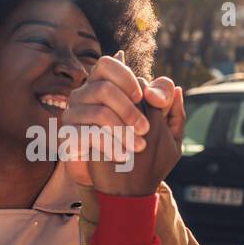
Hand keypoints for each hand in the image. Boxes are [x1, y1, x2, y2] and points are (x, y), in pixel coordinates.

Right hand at [63, 51, 184, 194]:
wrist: (113, 180)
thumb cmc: (137, 146)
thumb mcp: (160, 128)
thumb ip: (168, 107)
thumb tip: (176, 88)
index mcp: (102, 84)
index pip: (107, 64)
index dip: (126, 78)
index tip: (143, 99)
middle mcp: (83, 95)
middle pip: (104, 89)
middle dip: (129, 109)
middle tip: (145, 129)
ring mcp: (73, 114)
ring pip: (98, 113)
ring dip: (122, 130)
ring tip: (137, 147)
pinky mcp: (68, 136)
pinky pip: (87, 135)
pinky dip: (109, 145)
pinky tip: (121, 156)